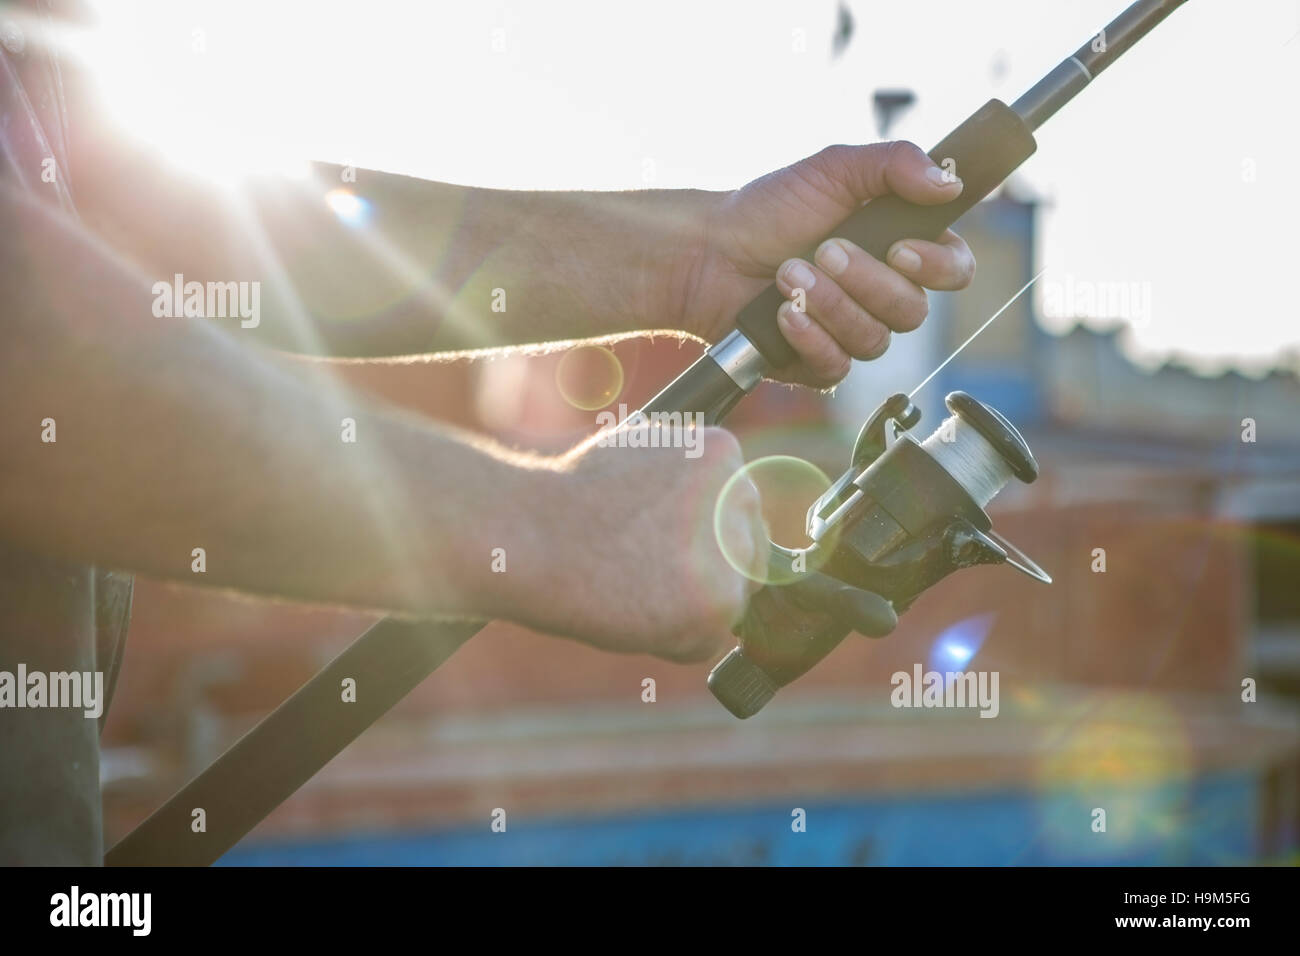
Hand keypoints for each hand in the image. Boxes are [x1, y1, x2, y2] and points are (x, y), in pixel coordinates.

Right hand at [507, 424, 766, 662]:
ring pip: (728, 600)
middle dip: (707, 572)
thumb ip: (684, 475)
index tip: (665, 545)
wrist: (532, 533)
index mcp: (722, 452)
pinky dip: (670, 642)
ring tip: (630, 589)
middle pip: (747, 552)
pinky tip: (630, 613)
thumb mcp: (638, 454)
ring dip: (687, 608)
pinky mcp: (719, 605)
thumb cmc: (568, 497)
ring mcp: (734, 553)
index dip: (701, 534)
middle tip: (649, 576)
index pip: (738, 507)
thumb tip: (710, 496)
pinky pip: (704, 641)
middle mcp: (740, 497)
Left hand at [673, 142, 976, 387]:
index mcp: (900, 248)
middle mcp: (883, 295)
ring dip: (829, 303)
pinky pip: (837, 366)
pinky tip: (783, 313)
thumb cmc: (770, 209)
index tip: (900, 248)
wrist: (709, 251)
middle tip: (824, 249)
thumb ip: (895, 163)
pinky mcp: (819, 363)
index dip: (938, 267)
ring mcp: (852, 332)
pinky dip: (809, 336)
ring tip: (787, 273)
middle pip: (913, 311)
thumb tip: (950, 180)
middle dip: (866, 281)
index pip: (953, 271)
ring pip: (874, 340)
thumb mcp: (833, 169)